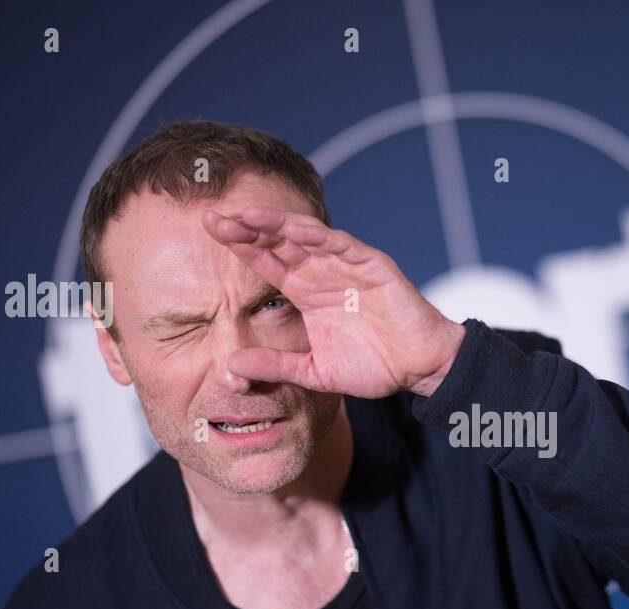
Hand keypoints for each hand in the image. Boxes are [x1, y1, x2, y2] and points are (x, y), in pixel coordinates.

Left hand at [202, 207, 464, 397]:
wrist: (420, 368)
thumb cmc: (375, 366)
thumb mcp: (314, 371)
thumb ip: (275, 366)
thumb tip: (231, 366)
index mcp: (307, 292)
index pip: (266, 261)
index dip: (239, 246)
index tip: (208, 232)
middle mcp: (322, 272)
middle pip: (278, 242)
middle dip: (247, 229)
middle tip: (213, 219)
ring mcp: (347, 266)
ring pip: (306, 236)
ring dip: (277, 225)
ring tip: (247, 217)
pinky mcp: (373, 265)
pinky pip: (342, 245)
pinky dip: (319, 236)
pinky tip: (294, 229)